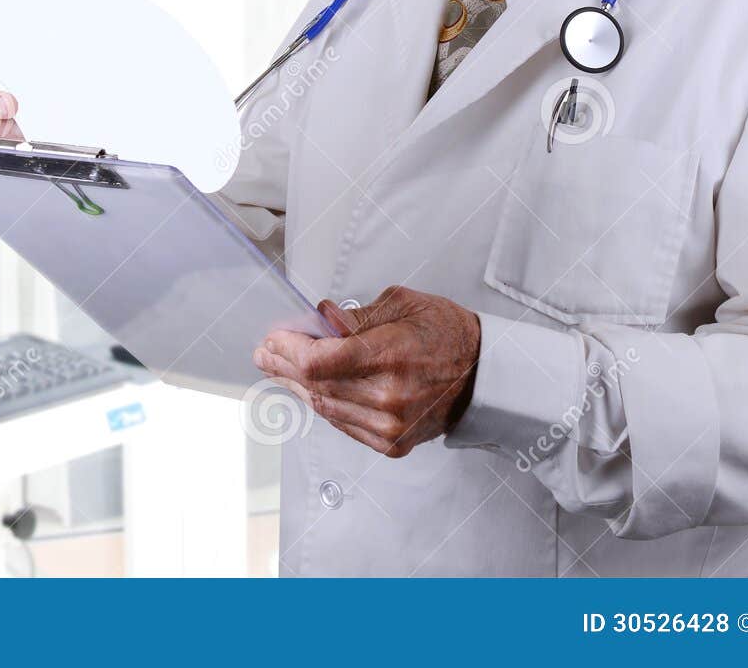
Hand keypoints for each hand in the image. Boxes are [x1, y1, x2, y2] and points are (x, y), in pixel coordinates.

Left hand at [253, 286, 479, 457]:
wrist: (483, 375)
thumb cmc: (446, 334)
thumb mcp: (402, 304)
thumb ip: (355, 316)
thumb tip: (318, 319)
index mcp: (391, 356)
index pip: (320, 361)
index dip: (289, 350)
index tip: (273, 337)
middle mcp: (388, 397)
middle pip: (316, 384)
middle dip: (284, 366)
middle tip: (264, 353)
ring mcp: (390, 426)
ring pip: (325, 406)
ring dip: (296, 387)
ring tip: (277, 369)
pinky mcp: (391, 443)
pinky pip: (342, 423)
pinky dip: (322, 404)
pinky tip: (307, 390)